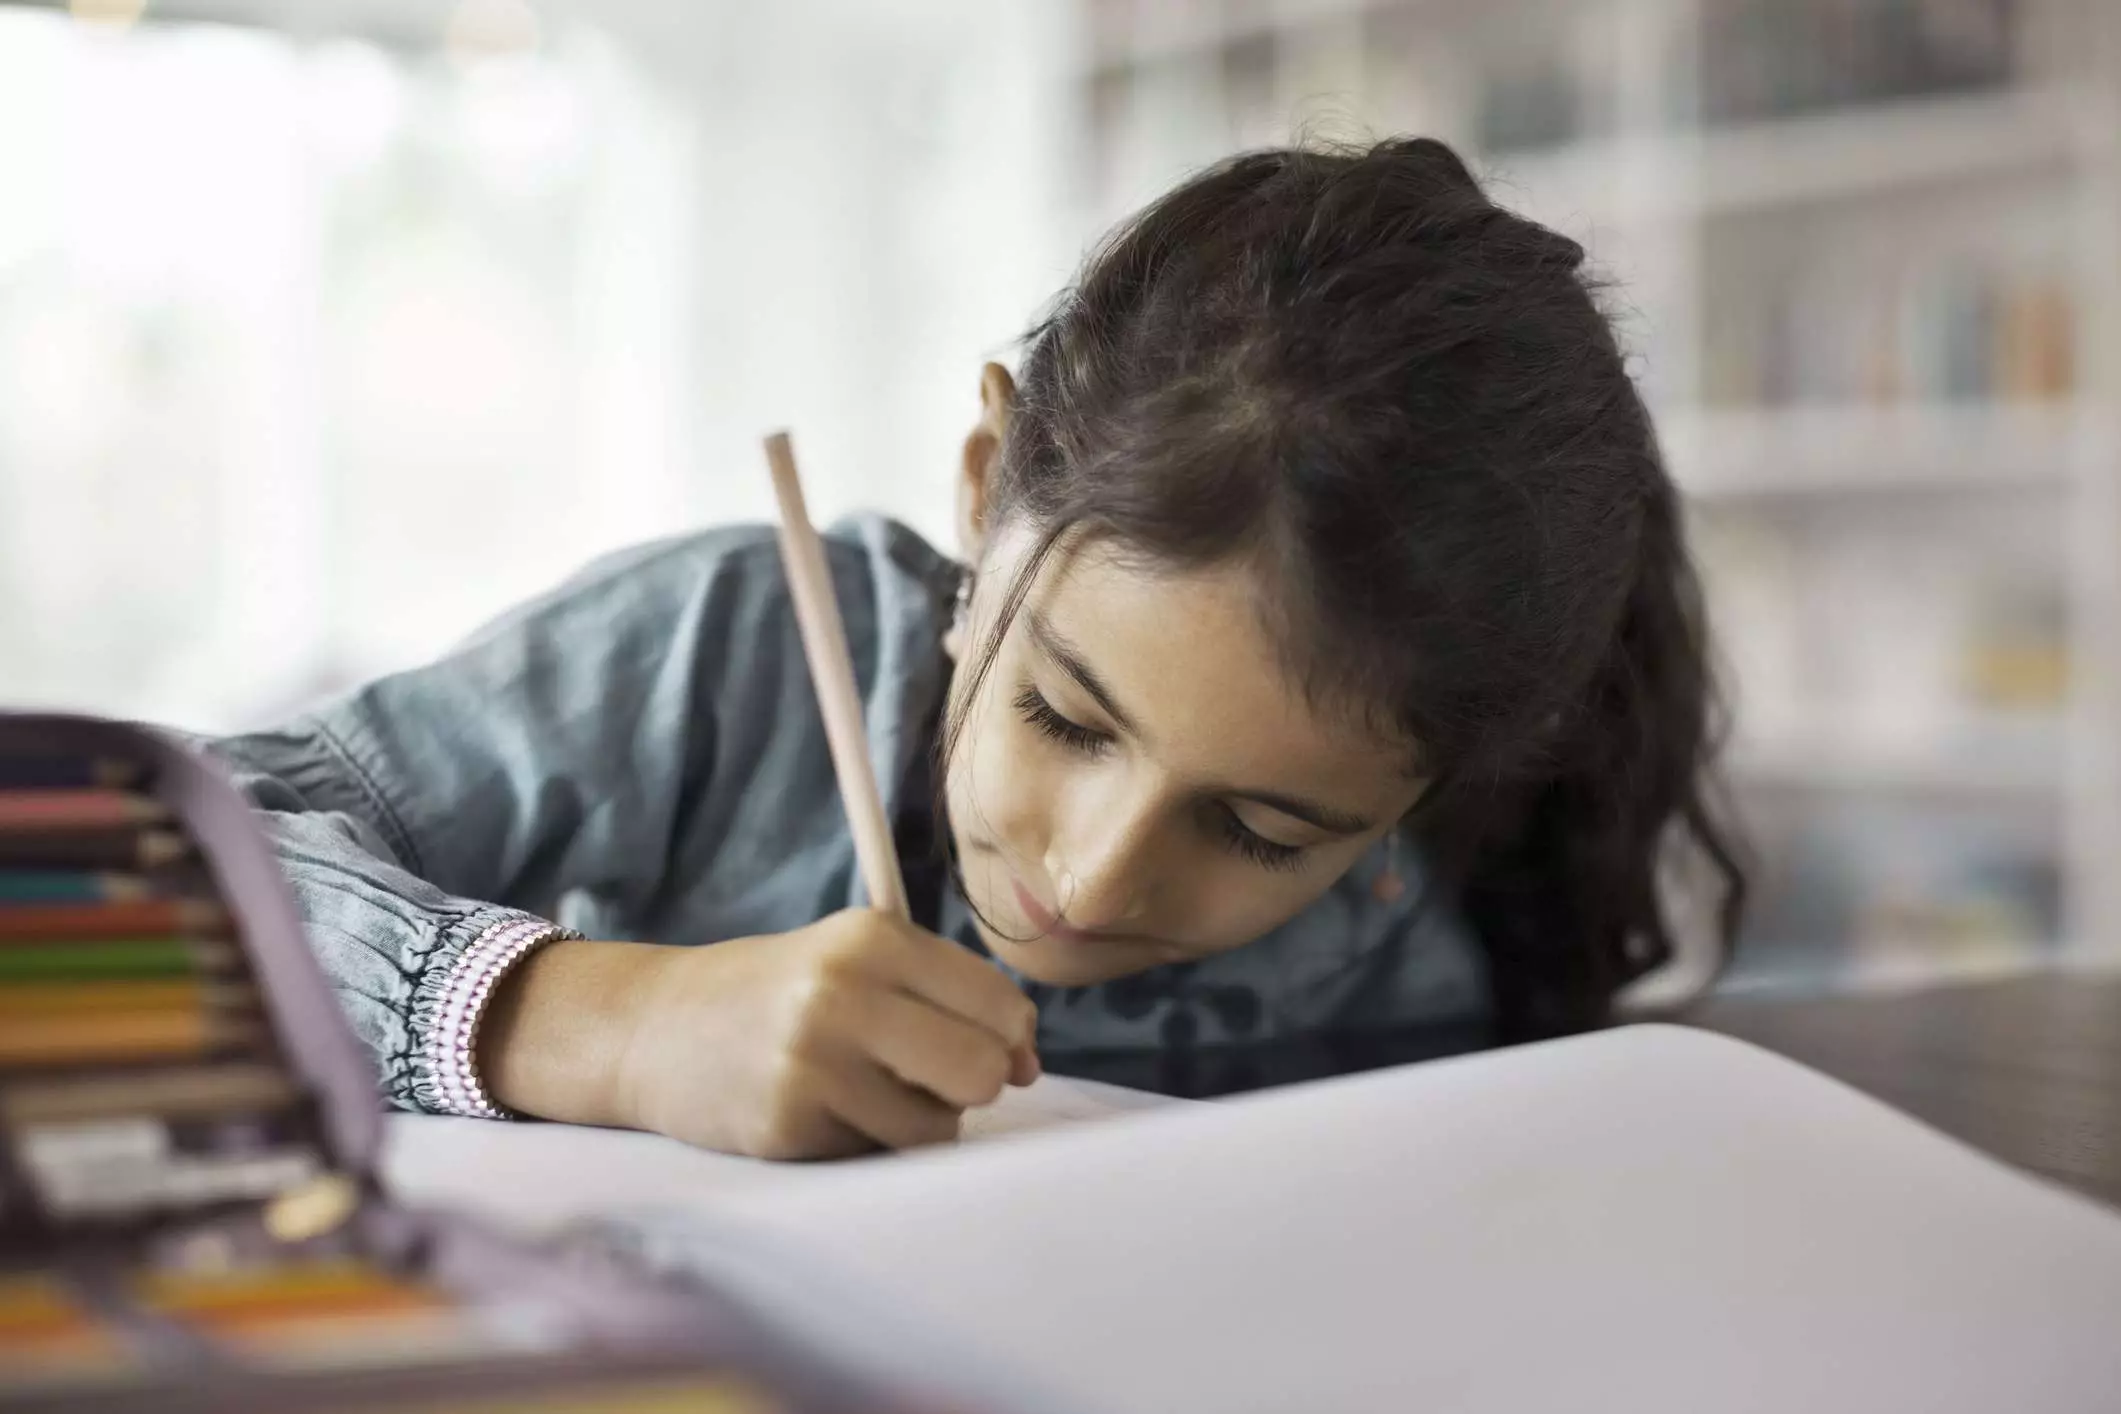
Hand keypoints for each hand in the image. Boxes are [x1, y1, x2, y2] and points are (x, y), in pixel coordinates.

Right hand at [612, 910, 1039, 1158]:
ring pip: (938, 1126)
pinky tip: (822, 1111)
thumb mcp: (857, 963)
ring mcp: (812, 1061)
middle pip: (979, 1068)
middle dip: (973, 1084)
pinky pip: (880, 1154)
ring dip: (918, 1121)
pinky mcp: (788, 1123)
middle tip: (931, 1077)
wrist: (655, 1027)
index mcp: (874, 937)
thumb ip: (947, 998)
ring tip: (866, 1091)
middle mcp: (843, 992)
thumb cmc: (778, 994)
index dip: (1011, 1039)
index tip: (996, 1051)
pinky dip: (866, 1141)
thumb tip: (1025, 1064)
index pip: (998, 1001)